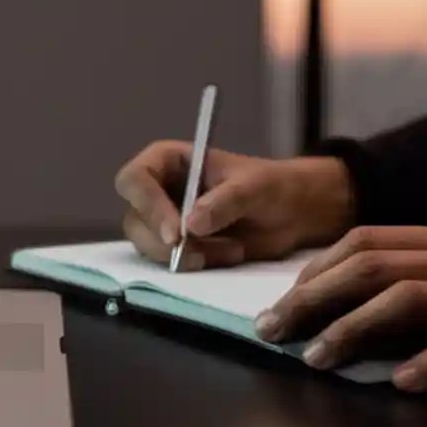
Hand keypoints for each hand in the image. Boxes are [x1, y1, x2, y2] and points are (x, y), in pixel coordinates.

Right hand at [114, 140, 355, 269]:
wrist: (292, 214)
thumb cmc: (272, 186)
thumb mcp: (255, 187)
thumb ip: (225, 201)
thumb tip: (191, 225)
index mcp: (167, 161)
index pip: (134, 180)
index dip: (148, 206)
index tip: (175, 234)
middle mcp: (156, 190)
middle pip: (134, 220)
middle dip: (165, 243)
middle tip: (201, 255)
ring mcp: (162, 221)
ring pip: (147, 246)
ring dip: (185, 256)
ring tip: (231, 249)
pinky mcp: (174, 247)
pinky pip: (168, 262)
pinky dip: (196, 265)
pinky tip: (228, 255)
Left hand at [256, 226, 426, 391]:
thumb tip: (353, 301)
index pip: (367, 241)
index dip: (315, 271)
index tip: (282, 300)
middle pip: (374, 269)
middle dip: (312, 300)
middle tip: (271, 331)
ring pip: (412, 301)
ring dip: (354, 329)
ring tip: (316, 358)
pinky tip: (403, 382)